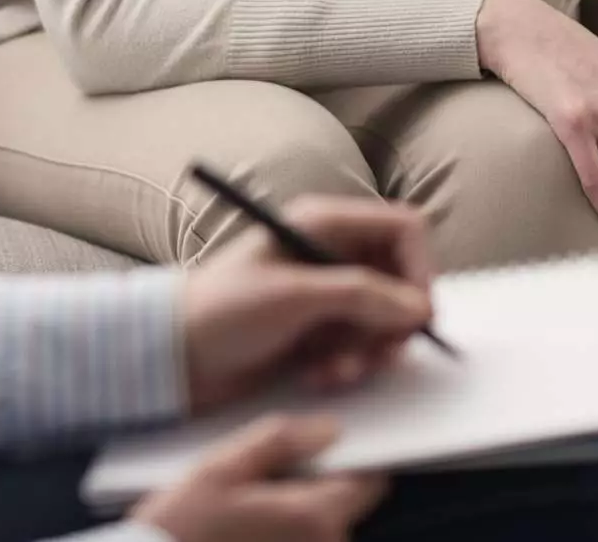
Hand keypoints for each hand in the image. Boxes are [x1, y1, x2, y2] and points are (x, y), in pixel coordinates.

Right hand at [132, 415, 387, 541]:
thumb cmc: (184, 525)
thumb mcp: (223, 468)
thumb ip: (281, 441)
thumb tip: (330, 428)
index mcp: (314, 516)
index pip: (369, 480)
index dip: (350, 456)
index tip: (322, 444)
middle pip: (344, 501)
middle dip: (315, 480)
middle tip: (264, 471)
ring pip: (321, 522)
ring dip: (295, 504)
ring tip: (247, 498)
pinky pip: (302, 539)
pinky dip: (283, 526)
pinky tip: (246, 520)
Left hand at [180, 197, 433, 414]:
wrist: (176, 356)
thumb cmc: (223, 310)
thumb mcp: (293, 297)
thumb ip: (360, 296)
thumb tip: (420, 308)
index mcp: (324, 223)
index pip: (404, 228)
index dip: (421, 269)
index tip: (418, 316)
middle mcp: (332, 252)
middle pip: (403, 280)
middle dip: (393, 323)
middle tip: (376, 353)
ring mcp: (328, 294)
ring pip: (386, 320)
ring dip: (368, 351)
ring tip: (334, 369)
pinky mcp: (321, 331)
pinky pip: (362, 346)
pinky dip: (348, 364)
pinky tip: (316, 375)